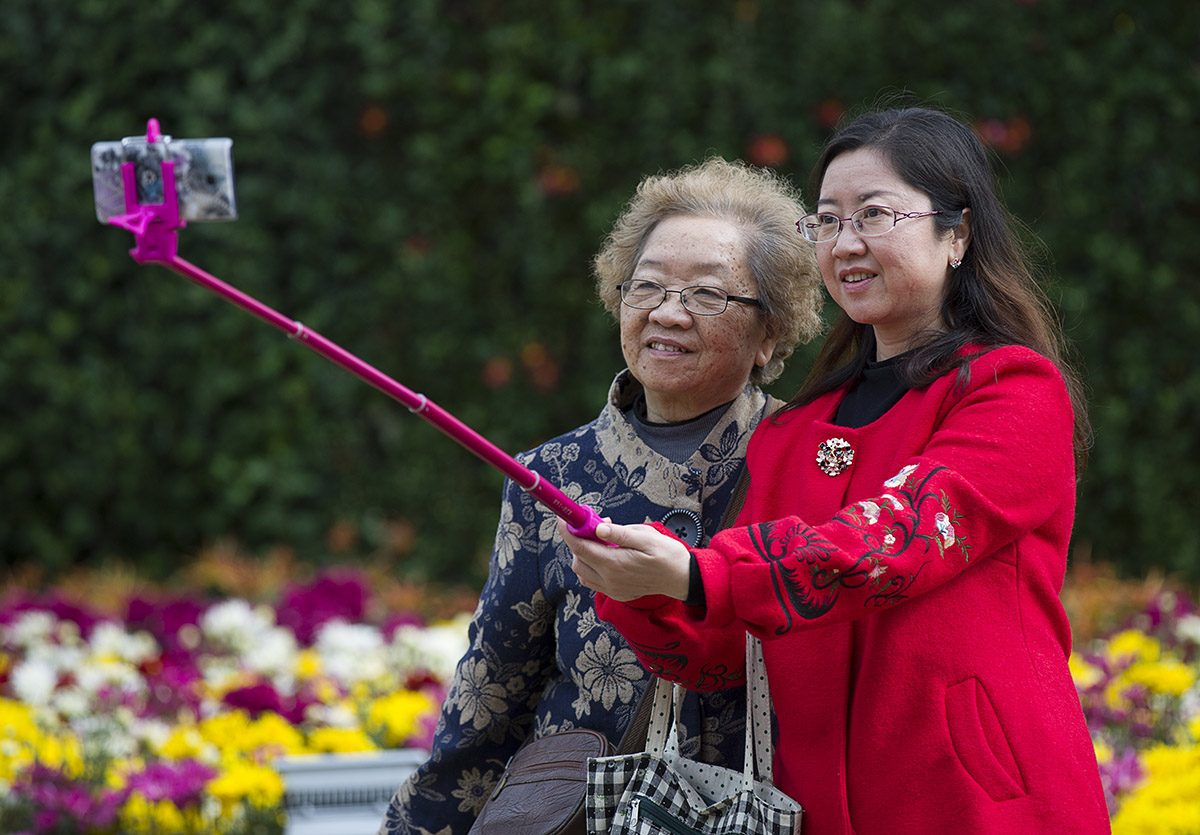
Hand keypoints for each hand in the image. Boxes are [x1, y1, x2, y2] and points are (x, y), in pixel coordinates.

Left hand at [558, 518, 691, 601]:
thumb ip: (619, 533)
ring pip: (582, 572)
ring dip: (583, 555)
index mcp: (615, 564)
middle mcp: (610, 579)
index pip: (580, 547)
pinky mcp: (617, 593)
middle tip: (593, 526)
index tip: (564, 518)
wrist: (683, 578)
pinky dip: (590, 567)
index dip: (568, 531)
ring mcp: (612, 589)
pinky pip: (592, 581)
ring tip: (601, 541)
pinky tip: (604, 555)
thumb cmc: (668, 555)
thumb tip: (598, 528)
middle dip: (578, 540)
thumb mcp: (647, 537)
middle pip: (577, 560)